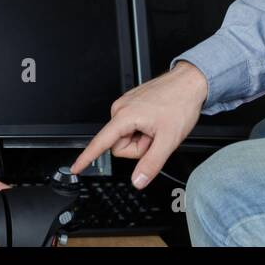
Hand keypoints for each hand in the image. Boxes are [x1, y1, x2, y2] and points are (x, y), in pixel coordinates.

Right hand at [70, 61, 206, 189]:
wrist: (189, 83)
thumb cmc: (180, 103)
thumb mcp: (168, 140)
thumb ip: (151, 164)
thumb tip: (138, 181)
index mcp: (125, 116)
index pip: (100, 142)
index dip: (87, 157)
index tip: (76, 168)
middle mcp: (120, 108)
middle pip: (119, 144)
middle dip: (138, 147)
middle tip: (155, 136)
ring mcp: (126, 105)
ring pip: (126, 136)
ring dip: (142, 138)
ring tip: (157, 127)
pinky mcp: (131, 105)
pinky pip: (131, 126)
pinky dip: (143, 129)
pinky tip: (155, 121)